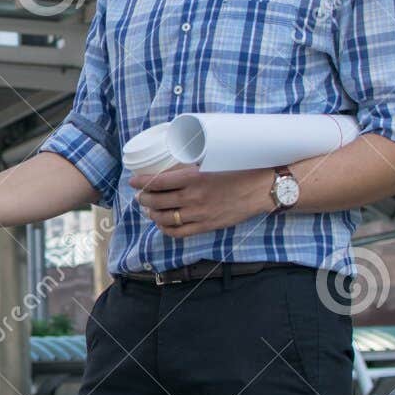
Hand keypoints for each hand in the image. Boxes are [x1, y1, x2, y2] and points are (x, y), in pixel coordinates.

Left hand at [129, 164, 273, 239]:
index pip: (158, 182)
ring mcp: (199, 214)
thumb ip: (190, 167)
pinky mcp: (206, 226)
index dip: (141, 182)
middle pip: (157, 201)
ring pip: (164, 218)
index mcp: (193, 178)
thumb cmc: (239, 170)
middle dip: (143, 199)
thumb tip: (169, 168)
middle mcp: (193, 197)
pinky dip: (165, 228)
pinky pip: (179, 232)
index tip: (133, 181)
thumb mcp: (212, 162)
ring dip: (152, 214)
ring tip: (149, 210)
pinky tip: (162, 223)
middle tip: (141, 195)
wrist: (261, 189)